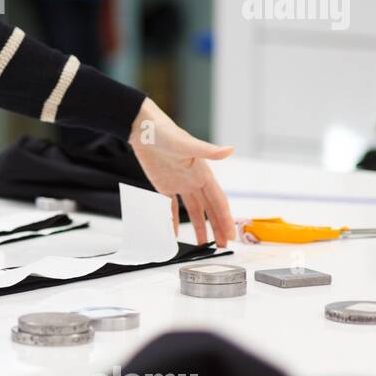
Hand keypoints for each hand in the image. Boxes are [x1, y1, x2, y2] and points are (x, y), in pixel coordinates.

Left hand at [128, 98, 234, 246]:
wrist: (143, 129)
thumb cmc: (165, 133)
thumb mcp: (186, 144)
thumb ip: (208, 151)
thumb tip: (230, 150)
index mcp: (203, 172)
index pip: (219, 200)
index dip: (226, 218)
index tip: (232, 234)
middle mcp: (194, 180)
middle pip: (209, 209)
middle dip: (217, 227)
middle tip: (222, 246)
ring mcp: (180, 183)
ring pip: (194, 210)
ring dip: (199, 226)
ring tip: (204, 244)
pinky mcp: (164, 185)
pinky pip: (170, 207)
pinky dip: (173, 220)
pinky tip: (174, 234)